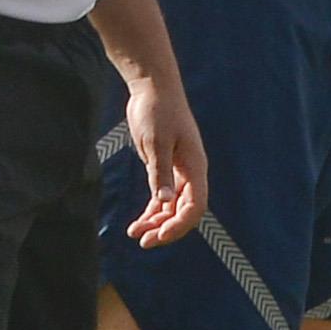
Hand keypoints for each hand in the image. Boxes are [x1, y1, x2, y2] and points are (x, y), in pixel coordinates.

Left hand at [116, 60, 212, 247]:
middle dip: (166, 228)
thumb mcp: (155, 142)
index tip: (159, 235)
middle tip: (144, 242)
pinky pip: (161, 196)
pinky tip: (137, 223)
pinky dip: (151, 210)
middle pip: (183, 210)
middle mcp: (190, 172)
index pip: (195, 205)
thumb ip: (159, 171)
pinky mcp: (164, 166)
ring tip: (135, 234)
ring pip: (171, 206)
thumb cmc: (156, 110)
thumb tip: (163, 201)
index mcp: (194, 166)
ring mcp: (178, 170)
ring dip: (156, 222)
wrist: (152, 87)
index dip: (180, 224)